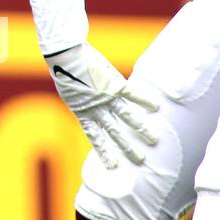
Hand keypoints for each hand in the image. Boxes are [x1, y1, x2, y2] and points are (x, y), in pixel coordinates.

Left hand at [47, 42, 158, 169]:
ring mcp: (105, 97)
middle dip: (126, 147)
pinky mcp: (113, 84)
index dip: (103, 150)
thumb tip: (90, 104)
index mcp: (82, 111)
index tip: (112, 165)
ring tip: (154, 140)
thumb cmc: (64, 69)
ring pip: (126, 117)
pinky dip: (144, 101)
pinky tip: (156, 108)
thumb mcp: (70, 91)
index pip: (94, 136)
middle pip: (113, 131)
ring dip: (141, 129)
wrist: (64, 54)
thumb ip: (82, 100)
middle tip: (140, 160)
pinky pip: (132, 94)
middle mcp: (95, 108)